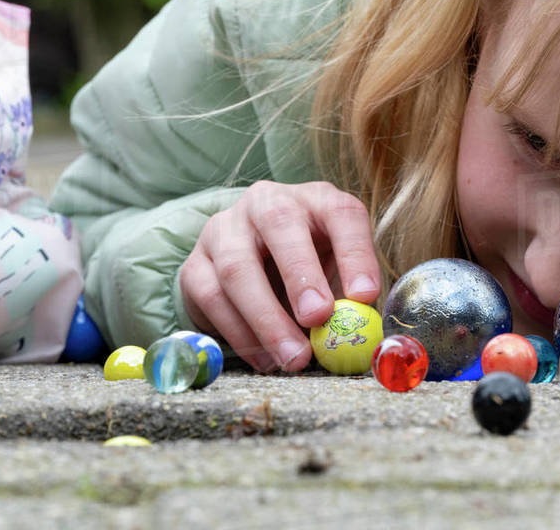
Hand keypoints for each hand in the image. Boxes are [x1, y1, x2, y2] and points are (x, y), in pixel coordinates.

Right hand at [179, 181, 380, 372]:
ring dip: (268, 319)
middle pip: (281, 224)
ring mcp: (224, 229)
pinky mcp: (194, 264)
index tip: (365, 295)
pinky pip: (212, 298)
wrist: (246, 269)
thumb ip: (345, 297)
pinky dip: (240, 335)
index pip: (339, 212)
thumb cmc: (305, 271)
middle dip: (300, 274)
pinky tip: (264, 360)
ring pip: (238, 267)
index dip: (355, 252)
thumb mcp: (333, 272)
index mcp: (314, 200)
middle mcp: (266, 202)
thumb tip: (357, 331)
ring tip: (294, 358)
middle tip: (318, 318)